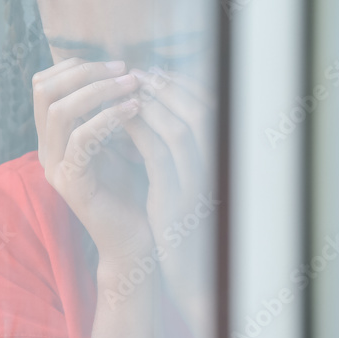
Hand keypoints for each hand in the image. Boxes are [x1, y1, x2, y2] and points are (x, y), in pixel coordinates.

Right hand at [33, 58, 152, 258]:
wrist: (136, 237)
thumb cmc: (133, 187)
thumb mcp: (117, 138)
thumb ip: (107, 109)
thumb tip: (122, 67)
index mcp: (53, 136)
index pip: (43, 83)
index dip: (76, 66)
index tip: (115, 65)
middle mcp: (46, 148)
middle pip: (44, 89)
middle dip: (86, 72)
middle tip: (124, 70)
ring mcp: (54, 166)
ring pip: (59, 110)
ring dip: (98, 90)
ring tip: (133, 85)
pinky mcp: (70, 183)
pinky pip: (80, 139)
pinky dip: (108, 117)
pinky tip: (134, 110)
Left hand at [122, 68, 214, 337]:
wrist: (182, 267)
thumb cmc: (176, 217)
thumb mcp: (178, 174)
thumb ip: (168, 143)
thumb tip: (144, 104)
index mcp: (221, 157)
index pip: (209, 106)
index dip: (181, 83)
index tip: (153, 70)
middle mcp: (218, 166)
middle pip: (201, 109)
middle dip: (167, 85)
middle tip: (137, 71)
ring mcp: (200, 182)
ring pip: (182, 128)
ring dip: (153, 102)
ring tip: (125, 89)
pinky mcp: (177, 198)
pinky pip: (158, 154)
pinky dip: (139, 131)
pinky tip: (117, 120)